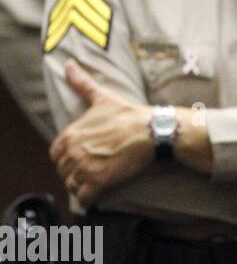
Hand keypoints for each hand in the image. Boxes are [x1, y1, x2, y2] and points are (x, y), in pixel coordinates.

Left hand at [49, 59, 152, 205]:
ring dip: (81, 186)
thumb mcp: (102, 97)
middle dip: (74, 172)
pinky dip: (88, 200)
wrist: (153, 131)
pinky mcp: (99, 182)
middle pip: (63, 171)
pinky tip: (95, 197)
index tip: (80, 158)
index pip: (55, 154)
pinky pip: (84, 198)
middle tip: (90, 171)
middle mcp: (74, 152)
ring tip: (93, 184)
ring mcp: (85, 168)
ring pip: (72, 185)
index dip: (67, 157)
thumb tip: (69, 64)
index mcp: (70, 134)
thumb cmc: (129, 115)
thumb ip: (82, 82)